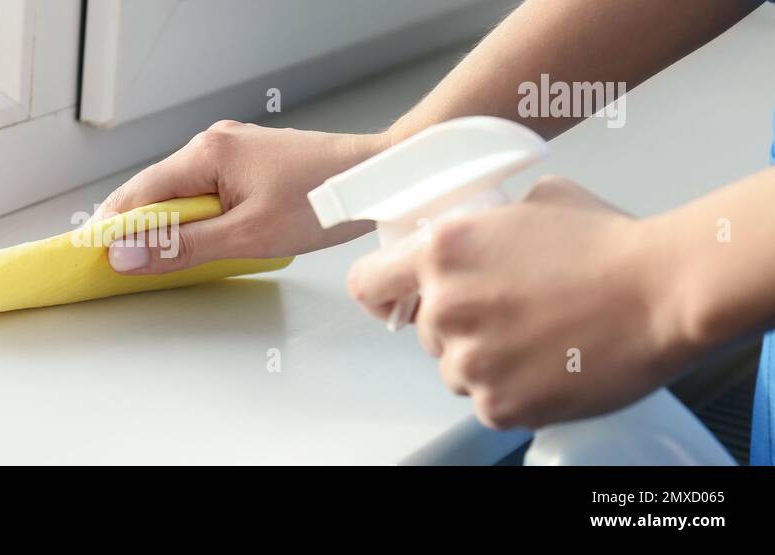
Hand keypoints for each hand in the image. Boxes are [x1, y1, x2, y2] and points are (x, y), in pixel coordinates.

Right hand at [95, 120, 389, 273]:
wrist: (373, 177)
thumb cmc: (320, 200)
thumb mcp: (246, 235)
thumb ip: (183, 246)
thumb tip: (126, 254)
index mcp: (205, 152)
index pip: (138, 194)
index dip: (112, 229)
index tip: (93, 260)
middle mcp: (211, 142)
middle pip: (154, 190)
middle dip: (137, 229)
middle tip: (121, 268)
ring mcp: (230, 149)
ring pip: (179, 191)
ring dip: (167, 225)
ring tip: (158, 260)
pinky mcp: (247, 162)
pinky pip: (203, 190)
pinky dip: (193, 216)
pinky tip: (197, 240)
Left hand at [347, 176, 696, 428]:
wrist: (664, 293)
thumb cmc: (610, 243)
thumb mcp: (537, 200)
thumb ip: (487, 220)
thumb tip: (479, 226)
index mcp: (442, 251)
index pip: (369, 284)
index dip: (384, 293)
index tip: (399, 299)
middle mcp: (445, 307)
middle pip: (425, 330)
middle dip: (458, 324)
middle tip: (511, 313)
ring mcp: (470, 361)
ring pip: (455, 369)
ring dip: (484, 359)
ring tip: (539, 338)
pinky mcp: (499, 405)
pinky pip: (488, 401)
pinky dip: (514, 389)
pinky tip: (551, 363)